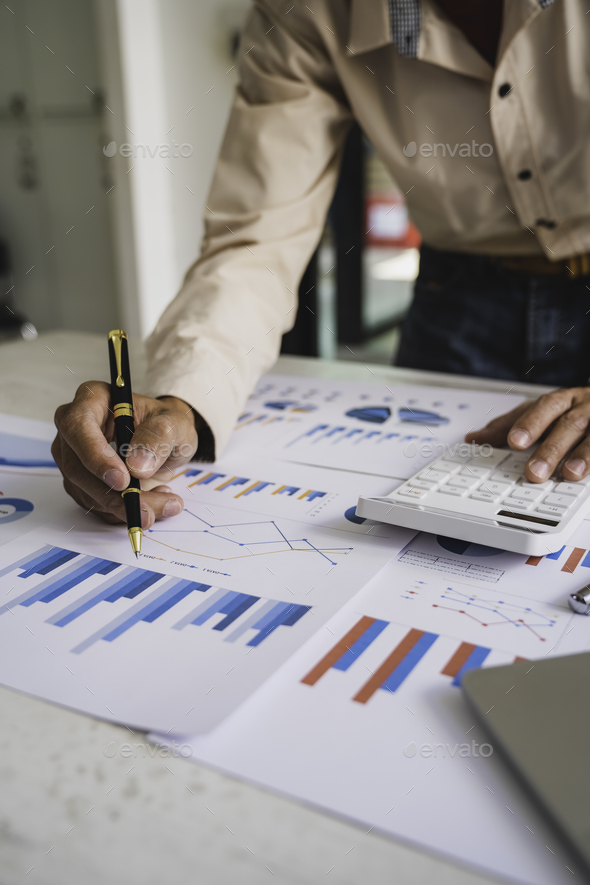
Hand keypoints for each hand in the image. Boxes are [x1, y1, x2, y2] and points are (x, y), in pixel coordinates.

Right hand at [52, 381, 198, 525]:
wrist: (165, 442)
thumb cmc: (165, 425)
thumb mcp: (175, 424)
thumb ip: (159, 436)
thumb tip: (136, 464)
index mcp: (92, 399)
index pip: (78, 427)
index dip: (96, 456)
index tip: (123, 480)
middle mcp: (74, 428)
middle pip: (78, 467)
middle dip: (114, 494)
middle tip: (149, 509)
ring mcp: (73, 457)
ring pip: (87, 492)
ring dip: (124, 507)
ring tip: (163, 504)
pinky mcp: (80, 483)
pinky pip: (96, 505)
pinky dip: (123, 511)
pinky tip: (151, 503)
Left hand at [467, 387, 589, 482]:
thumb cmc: (570, 412)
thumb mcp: (539, 415)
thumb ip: (509, 426)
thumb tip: (474, 438)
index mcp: (561, 400)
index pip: (544, 407)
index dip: (530, 423)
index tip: (514, 441)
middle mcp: (584, 407)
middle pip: (568, 424)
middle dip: (551, 448)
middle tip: (534, 472)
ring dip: (583, 455)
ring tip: (570, 474)